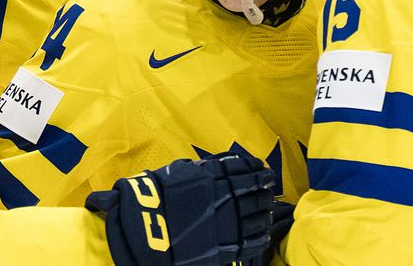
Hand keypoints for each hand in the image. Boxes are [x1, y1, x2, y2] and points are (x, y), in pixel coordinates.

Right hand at [86, 152, 276, 265]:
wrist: (143, 231)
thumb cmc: (154, 198)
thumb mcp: (176, 172)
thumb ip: (200, 168)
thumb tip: (218, 164)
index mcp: (210, 177)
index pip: (242, 168)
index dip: (255, 168)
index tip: (262, 168)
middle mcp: (222, 198)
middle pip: (254, 190)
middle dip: (264, 188)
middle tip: (269, 187)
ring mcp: (225, 223)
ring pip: (256, 215)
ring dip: (265, 211)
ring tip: (268, 209)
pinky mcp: (223, 247)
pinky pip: (251, 242)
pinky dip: (261, 236)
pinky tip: (263, 232)